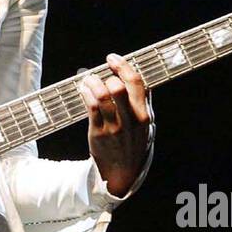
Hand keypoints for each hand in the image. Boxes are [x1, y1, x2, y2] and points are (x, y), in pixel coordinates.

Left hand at [78, 52, 153, 197]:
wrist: (122, 173)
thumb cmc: (134, 145)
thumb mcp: (147, 126)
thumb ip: (144, 103)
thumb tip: (138, 79)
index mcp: (145, 115)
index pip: (136, 83)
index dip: (123, 66)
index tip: (112, 58)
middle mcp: (130, 120)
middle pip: (117, 87)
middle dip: (106, 74)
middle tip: (100, 73)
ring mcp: (113, 127)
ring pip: (100, 95)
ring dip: (92, 82)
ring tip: (88, 79)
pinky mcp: (98, 132)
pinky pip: (90, 106)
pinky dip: (85, 93)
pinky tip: (84, 89)